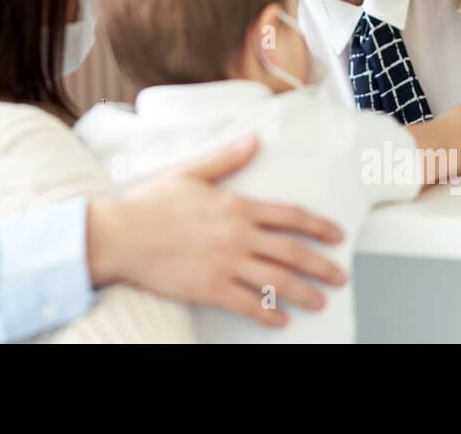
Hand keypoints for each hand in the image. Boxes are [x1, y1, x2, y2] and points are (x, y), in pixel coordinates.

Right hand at [86, 135, 345, 327]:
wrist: (121, 234)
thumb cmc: (151, 203)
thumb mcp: (192, 173)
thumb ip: (227, 159)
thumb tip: (254, 140)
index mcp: (236, 205)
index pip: (290, 215)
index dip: (319, 226)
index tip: (337, 236)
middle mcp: (238, 235)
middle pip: (292, 252)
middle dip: (321, 266)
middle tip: (339, 277)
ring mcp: (225, 263)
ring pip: (277, 281)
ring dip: (304, 293)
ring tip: (320, 301)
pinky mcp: (210, 288)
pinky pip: (248, 304)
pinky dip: (268, 314)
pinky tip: (280, 320)